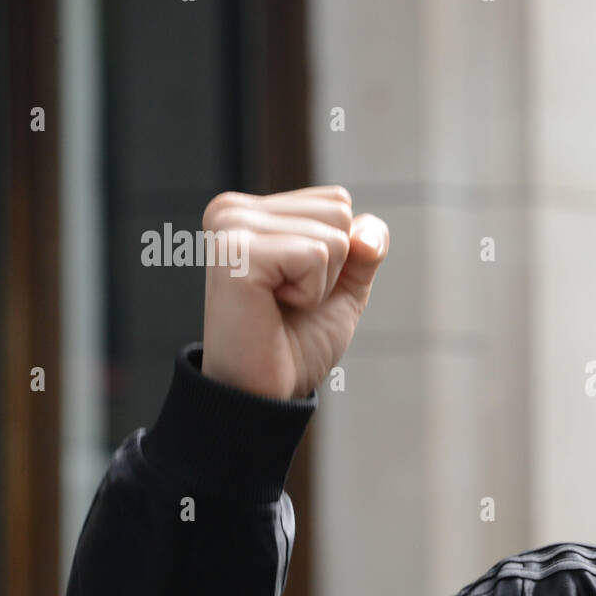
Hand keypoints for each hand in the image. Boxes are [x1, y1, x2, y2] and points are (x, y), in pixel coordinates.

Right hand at [200, 185, 388, 399]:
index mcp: (251, 210)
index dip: (339, 255)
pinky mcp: (235, 254)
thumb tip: (366, 234)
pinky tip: (272, 308)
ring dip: (320, 284)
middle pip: (338, 211)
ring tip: (278, 305)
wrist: (264, 393)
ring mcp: (229, 228)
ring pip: (333, 235)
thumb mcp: (344, 287)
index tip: (296, 287)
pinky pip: (316, 255)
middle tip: (288, 301)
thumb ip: (364, 248)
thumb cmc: (295, 342)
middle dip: (332, 268)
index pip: (337, 202)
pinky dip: (310, 293)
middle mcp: (232, 210)